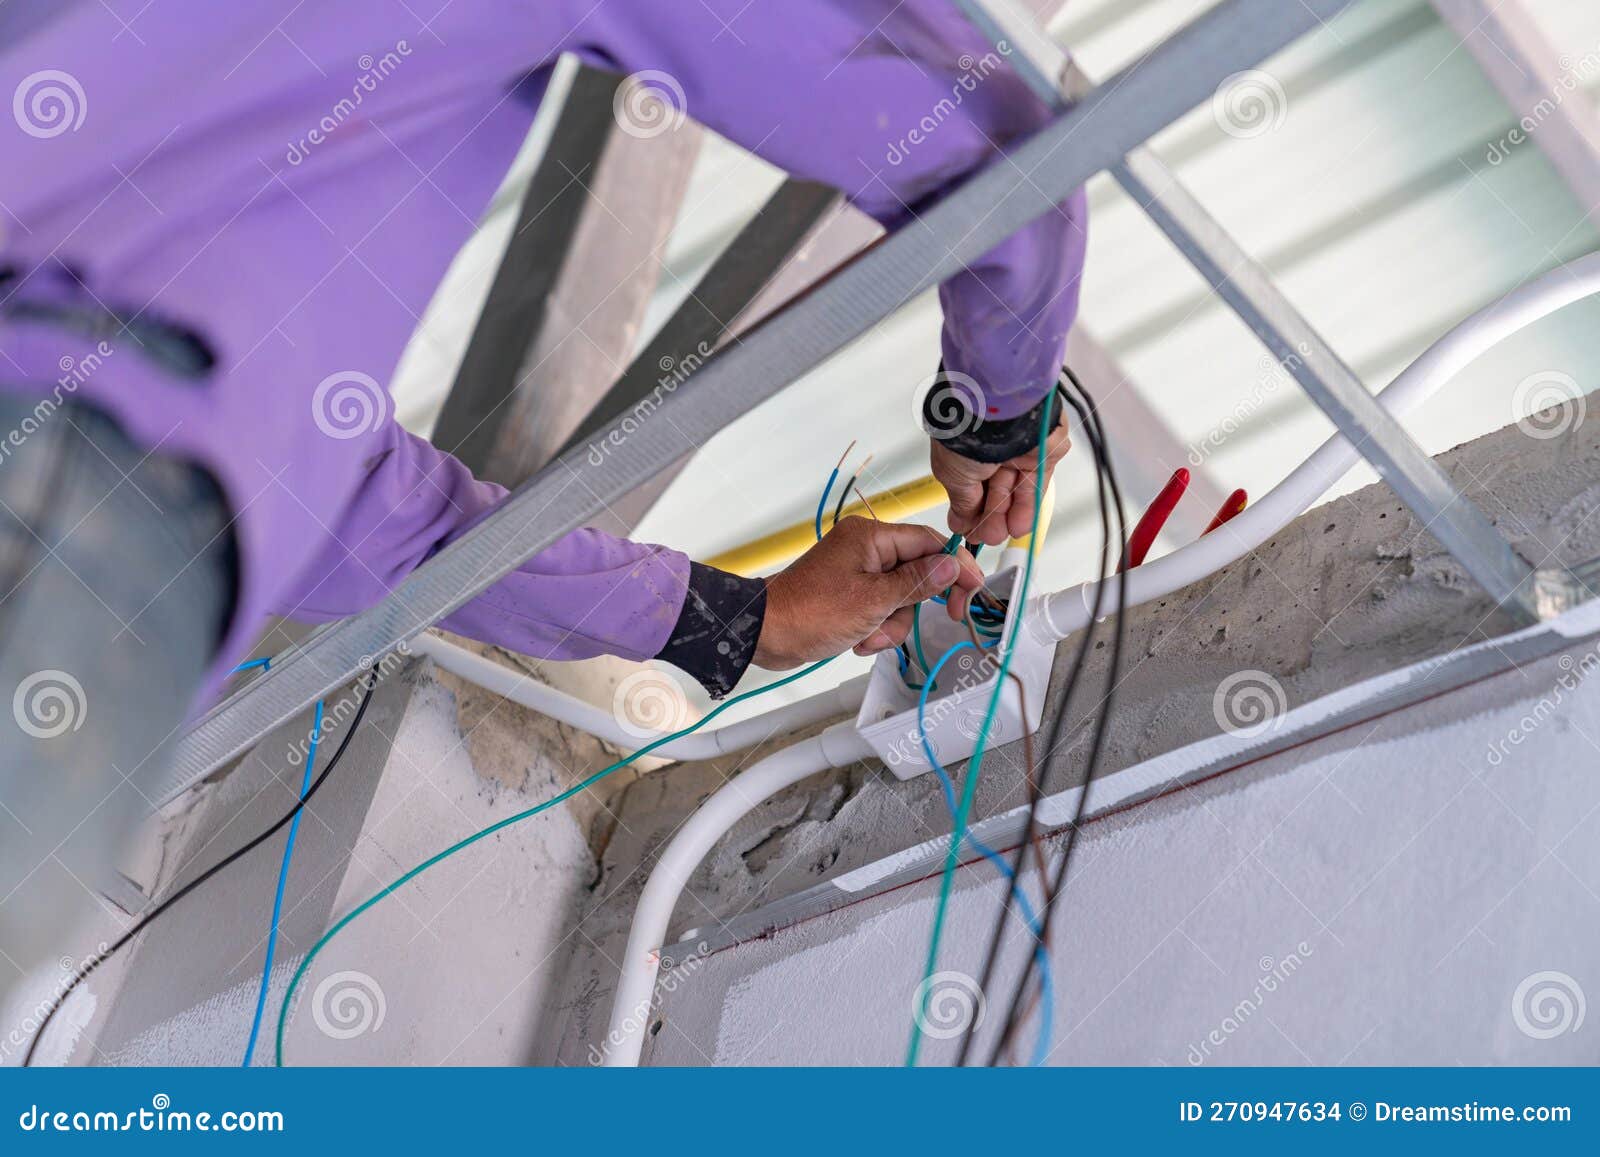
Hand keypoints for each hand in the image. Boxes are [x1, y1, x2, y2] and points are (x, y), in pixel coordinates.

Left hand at [753, 517, 985, 669]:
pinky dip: (875, 629)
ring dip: (890, 624)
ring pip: (900, 599)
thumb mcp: (873, 601)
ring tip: (867, 636)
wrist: (766, 634)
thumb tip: (950, 566)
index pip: (928, 542)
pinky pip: (881, 610)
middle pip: (917, 574)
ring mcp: (856, 573)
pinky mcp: (849, 594)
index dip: (955, 565)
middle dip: (911, 606)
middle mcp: (865, 549)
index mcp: (871, 537)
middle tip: (925, 620)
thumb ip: (916, 583)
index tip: (973, 589)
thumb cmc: (809, 613)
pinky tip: (857, 640)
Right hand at [930, 426, 1069, 545]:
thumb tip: (960, 524)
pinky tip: (1017, 525)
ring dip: (1008, 518)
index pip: (973, 489)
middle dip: (990, 519)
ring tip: (1000, 533)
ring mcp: (1020, 453)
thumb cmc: (967, 433)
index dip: (973, 512)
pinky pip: (1037, 487)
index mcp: (968, 452)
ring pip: (1016, 494)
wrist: (995, 413)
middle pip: (995, 495)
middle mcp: (994, 451)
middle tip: (986, 535)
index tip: (970, 530)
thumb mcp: (953, 477)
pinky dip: (1028, 509)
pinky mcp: (1044, 454)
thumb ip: (962, 504)